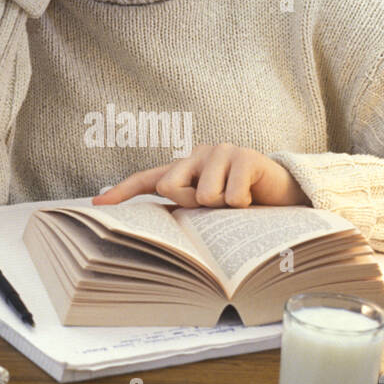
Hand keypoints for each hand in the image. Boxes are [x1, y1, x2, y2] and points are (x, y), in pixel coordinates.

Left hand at [92, 144, 310, 208]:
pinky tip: (253, 200)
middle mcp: (199, 154)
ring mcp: (222, 151)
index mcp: (186, 168)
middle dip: (191, 204)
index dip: (121, 192)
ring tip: (238, 204)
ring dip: (222, 208)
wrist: (287, 197)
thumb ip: (184, 211)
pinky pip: (231, 195)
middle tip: (215, 207)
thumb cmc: (243, 205)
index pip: (147, 179)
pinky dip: (242, 205)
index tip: (96, 204)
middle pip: (170, 186)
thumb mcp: (210, 211)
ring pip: (204, 194)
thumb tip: (154, 233)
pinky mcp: (246, 155)